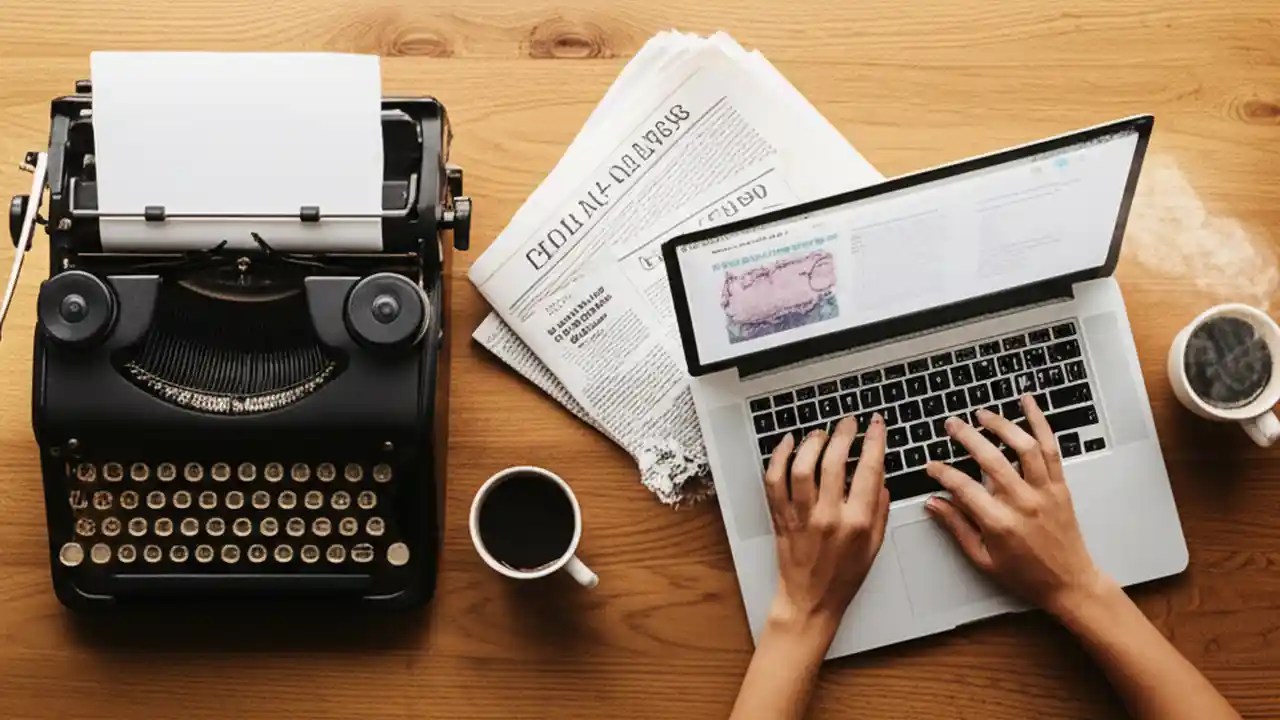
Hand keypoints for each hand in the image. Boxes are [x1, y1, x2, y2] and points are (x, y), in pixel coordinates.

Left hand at [762, 414, 889, 635]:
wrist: (810, 600)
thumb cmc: (844, 576)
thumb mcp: (874, 545)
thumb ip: (880, 508)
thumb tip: (881, 476)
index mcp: (857, 522)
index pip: (869, 470)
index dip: (874, 441)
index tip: (875, 424)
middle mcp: (829, 516)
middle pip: (835, 461)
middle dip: (844, 434)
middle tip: (848, 422)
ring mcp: (801, 516)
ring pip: (803, 466)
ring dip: (812, 442)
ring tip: (821, 433)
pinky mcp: (780, 517)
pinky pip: (774, 480)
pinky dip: (779, 457)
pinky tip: (788, 443)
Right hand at [924, 394, 1112, 616]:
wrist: (1070, 583)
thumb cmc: (1026, 575)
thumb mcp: (982, 559)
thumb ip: (957, 527)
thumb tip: (934, 504)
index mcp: (1000, 524)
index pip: (963, 488)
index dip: (942, 473)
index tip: (931, 466)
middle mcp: (1023, 503)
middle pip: (991, 459)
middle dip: (967, 437)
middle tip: (952, 425)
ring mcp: (1045, 491)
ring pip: (1023, 447)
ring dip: (1002, 425)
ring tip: (983, 414)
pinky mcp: (1060, 486)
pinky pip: (1051, 448)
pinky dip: (1040, 422)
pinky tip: (1028, 404)